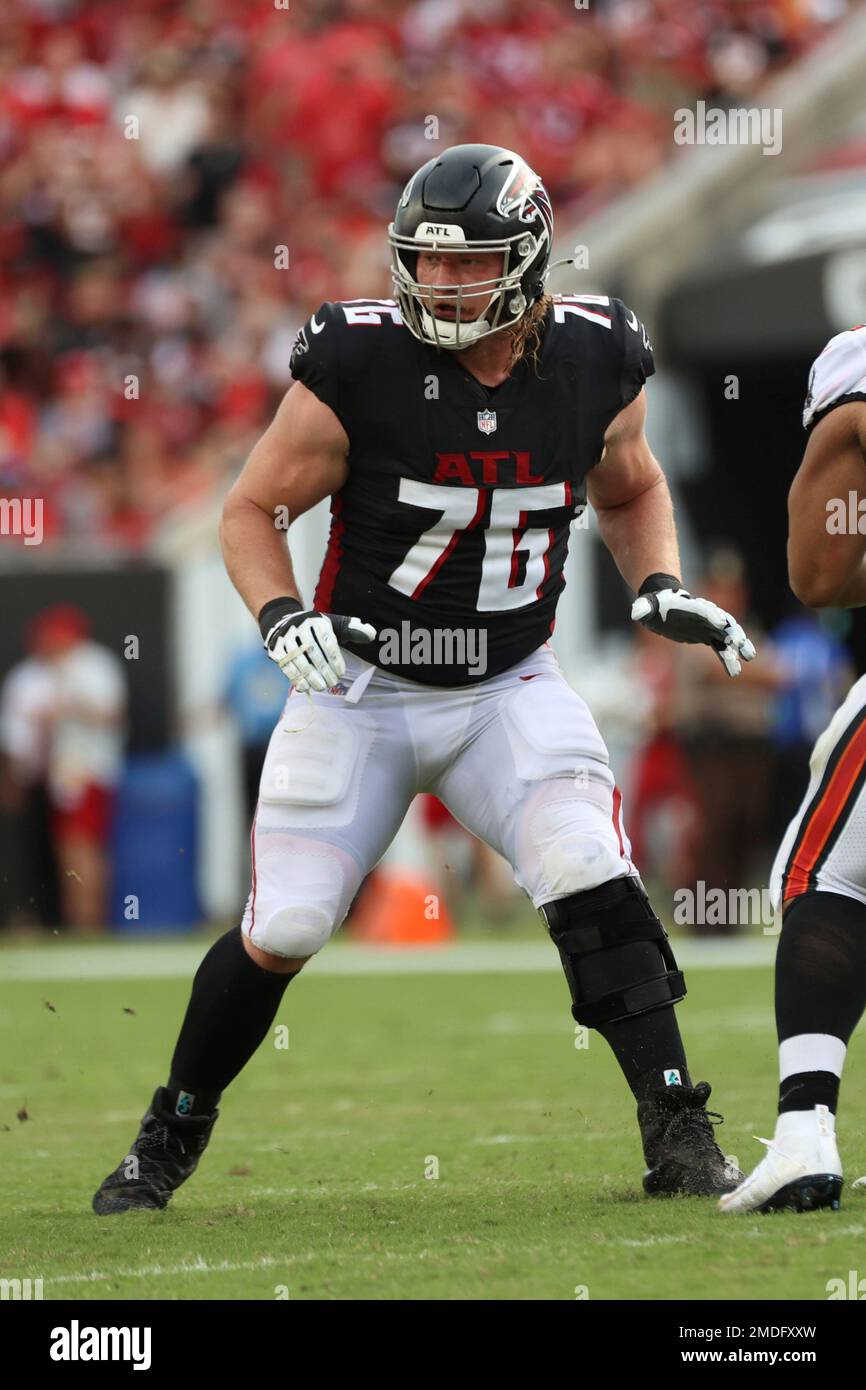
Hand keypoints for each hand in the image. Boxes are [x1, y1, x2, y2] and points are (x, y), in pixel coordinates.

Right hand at [259, 597, 375, 692]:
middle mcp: (300, 628)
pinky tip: (306, 687)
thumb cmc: (316, 627)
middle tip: (332, 683)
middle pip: (313, 652)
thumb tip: (372, 634)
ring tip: (321, 686)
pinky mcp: (276, 649)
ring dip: (311, 676)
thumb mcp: (335, 624)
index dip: (335, 659)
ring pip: (300, 660)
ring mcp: (286, 639)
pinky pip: (286, 666)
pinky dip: (296, 678)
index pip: (328, 642)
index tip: (341, 673)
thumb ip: (354, 629)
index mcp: (317, 621)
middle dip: (324, 670)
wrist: (284, 622)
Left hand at [631, 573, 755, 677]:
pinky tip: (736, 670)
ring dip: (739, 646)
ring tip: (748, 657)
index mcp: (691, 606)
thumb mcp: (647, 606)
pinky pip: (722, 648)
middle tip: (742, 644)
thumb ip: (643, 607)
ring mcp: (709, 626)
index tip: (721, 623)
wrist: (665, 605)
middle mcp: (705, 615)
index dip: (712, 615)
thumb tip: (636, 611)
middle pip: (724, 622)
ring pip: (728, 637)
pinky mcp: (709, 636)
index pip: (704, 609)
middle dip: (733, 632)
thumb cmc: (655, 606)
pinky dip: (729, 657)